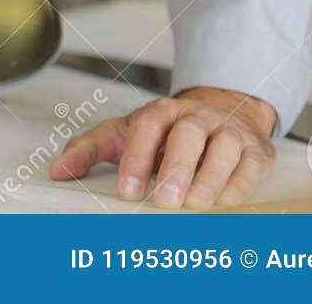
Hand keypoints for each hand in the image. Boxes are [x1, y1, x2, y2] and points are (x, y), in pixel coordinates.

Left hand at [48, 87, 277, 207]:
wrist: (224, 108)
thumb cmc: (166, 130)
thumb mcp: (124, 133)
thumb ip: (88, 149)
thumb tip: (56, 171)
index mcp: (159, 112)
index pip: (145, 130)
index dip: (135, 160)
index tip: (127, 193)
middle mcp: (194, 117)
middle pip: (186, 135)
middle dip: (175, 168)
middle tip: (164, 200)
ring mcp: (227, 130)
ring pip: (223, 147)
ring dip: (209, 177)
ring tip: (194, 203)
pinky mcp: (255, 148)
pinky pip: (251, 163)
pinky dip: (240, 183)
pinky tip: (225, 201)